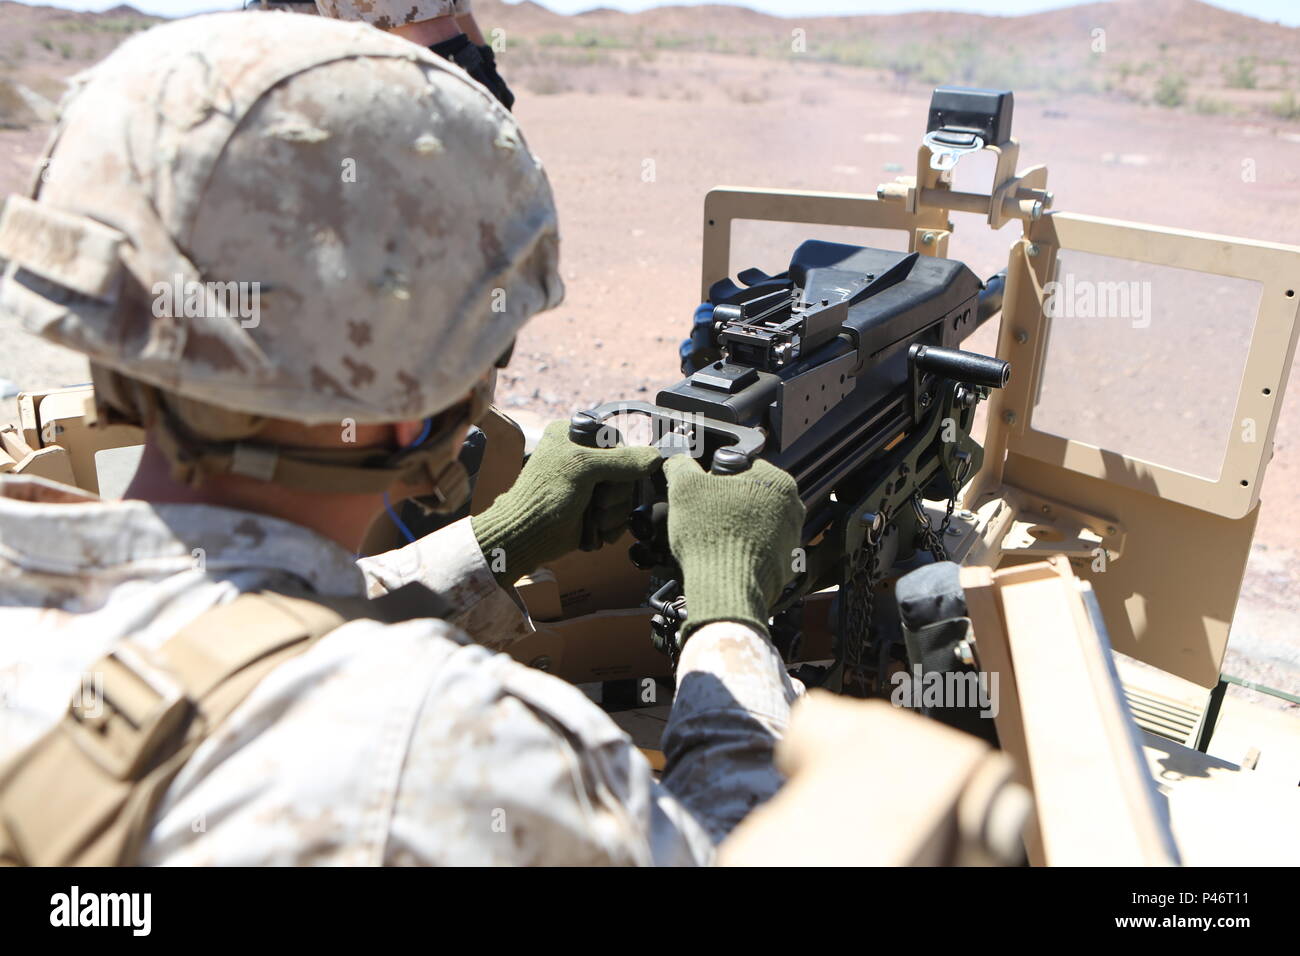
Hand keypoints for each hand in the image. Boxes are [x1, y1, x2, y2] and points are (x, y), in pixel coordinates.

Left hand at [472, 420, 661, 585]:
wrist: (527, 537)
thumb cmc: (546, 496)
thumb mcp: (584, 468)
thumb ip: (622, 460)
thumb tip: (655, 457)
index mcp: (573, 435)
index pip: (617, 440)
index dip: (622, 461)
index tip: (612, 476)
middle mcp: (582, 457)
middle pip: (625, 470)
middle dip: (617, 492)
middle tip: (599, 502)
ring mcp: (588, 485)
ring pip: (624, 494)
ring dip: (614, 512)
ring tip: (596, 519)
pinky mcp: (592, 509)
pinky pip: (619, 513)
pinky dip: (613, 525)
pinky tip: (600, 531)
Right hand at [662, 454, 803, 639]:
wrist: (725, 589)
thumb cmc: (711, 535)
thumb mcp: (684, 488)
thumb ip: (680, 466)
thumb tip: (676, 461)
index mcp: (778, 481)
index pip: (744, 466)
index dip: (717, 478)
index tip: (704, 492)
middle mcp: (794, 509)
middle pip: (752, 496)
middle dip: (728, 504)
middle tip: (705, 516)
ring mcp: (793, 539)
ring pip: (757, 524)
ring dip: (737, 527)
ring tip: (714, 538)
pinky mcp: (786, 566)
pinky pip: (761, 550)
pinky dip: (745, 551)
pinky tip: (726, 555)